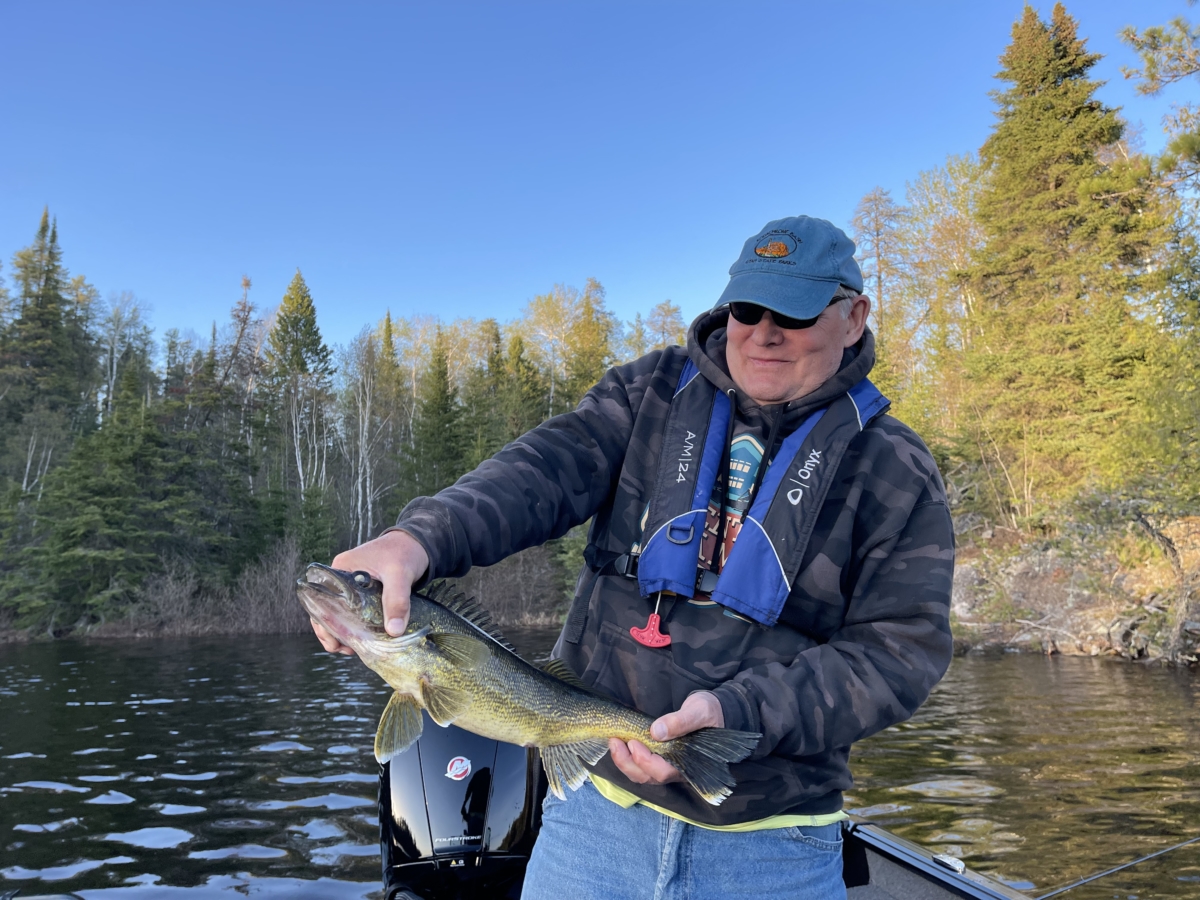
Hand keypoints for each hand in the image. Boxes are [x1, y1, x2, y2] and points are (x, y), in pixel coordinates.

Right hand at [310, 530, 429, 654]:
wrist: (419, 543)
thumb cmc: (405, 552)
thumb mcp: (400, 575)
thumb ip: (396, 601)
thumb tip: (393, 631)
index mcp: (341, 568)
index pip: (321, 599)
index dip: (323, 623)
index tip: (333, 642)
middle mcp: (342, 577)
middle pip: (328, 609)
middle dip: (332, 632)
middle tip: (343, 650)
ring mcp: (352, 585)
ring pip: (341, 612)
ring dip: (344, 630)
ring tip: (352, 649)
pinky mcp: (364, 592)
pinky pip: (354, 611)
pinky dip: (356, 625)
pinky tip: (363, 639)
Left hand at [608, 691, 723, 785]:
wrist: (711, 711)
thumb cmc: (708, 712)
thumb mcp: (698, 711)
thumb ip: (681, 721)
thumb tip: (656, 731)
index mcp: (687, 764)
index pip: (662, 771)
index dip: (645, 760)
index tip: (633, 742)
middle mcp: (675, 770)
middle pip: (647, 777)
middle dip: (627, 762)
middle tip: (615, 742)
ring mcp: (665, 766)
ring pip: (640, 774)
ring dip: (623, 761)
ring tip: (613, 742)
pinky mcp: (657, 758)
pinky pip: (639, 766)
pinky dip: (626, 758)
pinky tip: (619, 744)